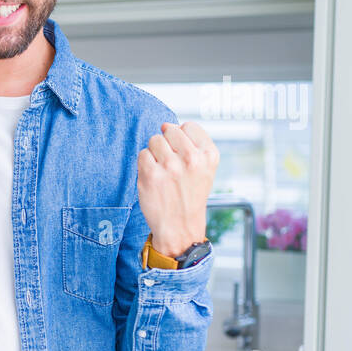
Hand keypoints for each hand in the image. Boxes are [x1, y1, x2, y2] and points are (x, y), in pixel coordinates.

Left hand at [137, 120, 218, 258]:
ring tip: (163, 171)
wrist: (180, 226)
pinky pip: (142, 154)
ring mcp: (170, 166)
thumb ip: (192, 143)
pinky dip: (145, 164)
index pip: (189, 126)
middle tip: (171, 164)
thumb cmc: (190, 194)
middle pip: (169, 130)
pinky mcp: (151, 175)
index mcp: (209, 155)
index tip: (183, 154)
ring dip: (155, 153)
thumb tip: (166, 124)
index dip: (182, 137)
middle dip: (167, 143)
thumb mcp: (205, 168)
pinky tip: (154, 177)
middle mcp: (192, 159)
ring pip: (154, 140)